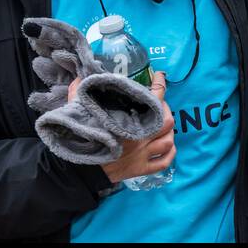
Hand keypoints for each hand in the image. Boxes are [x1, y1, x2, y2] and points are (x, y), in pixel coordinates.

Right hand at [86, 71, 174, 185]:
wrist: (77, 171)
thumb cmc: (79, 139)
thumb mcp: (78, 111)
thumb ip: (80, 92)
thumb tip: (81, 76)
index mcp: (127, 123)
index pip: (152, 99)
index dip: (159, 85)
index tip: (160, 76)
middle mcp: (139, 139)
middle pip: (166, 122)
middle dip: (166, 110)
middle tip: (159, 105)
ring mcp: (141, 156)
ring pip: (168, 141)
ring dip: (169, 132)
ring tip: (163, 125)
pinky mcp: (140, 170)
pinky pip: (164, 162)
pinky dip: (170, 154)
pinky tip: (167, 147)